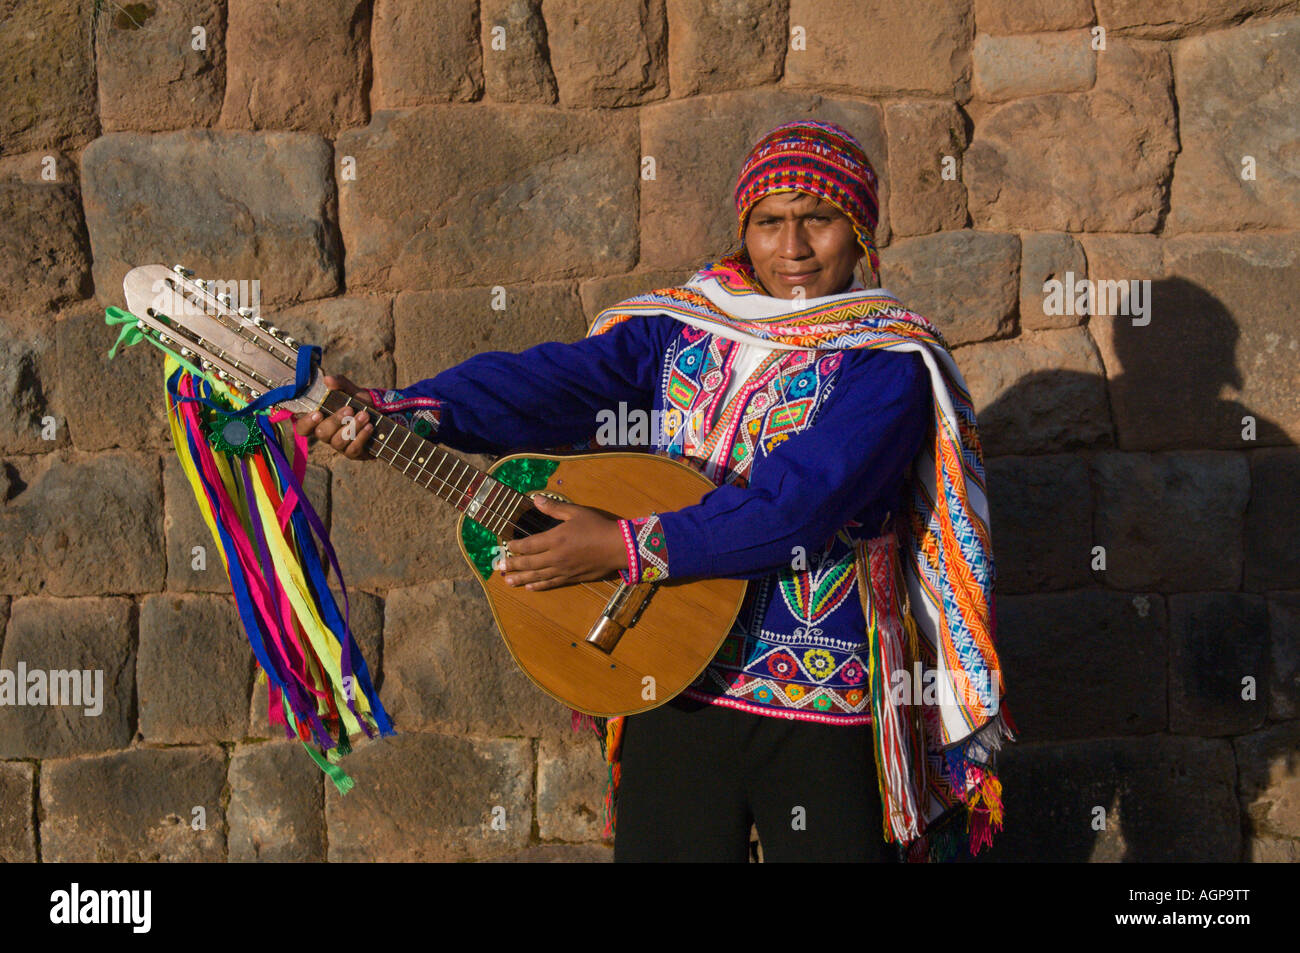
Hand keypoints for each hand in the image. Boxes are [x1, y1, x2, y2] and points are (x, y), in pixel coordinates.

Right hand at [292, 374, 376, 459]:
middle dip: (335, 420)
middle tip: (350, 409)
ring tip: (365, 415)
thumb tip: (328, 379)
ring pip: (338, 441)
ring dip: (352, 427)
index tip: (317, 413)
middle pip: (321, 433)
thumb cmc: (360, 404)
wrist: (381, 415)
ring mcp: (339, 445)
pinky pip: (352, 450)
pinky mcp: (353, 453)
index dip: (306, 423)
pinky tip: (369, 427)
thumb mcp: (352, 391)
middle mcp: (327, 435)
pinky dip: (361, 437)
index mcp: (320, 420)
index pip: (303, 428)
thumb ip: (340, 384)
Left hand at [497, 495, 628, 590]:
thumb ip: (554, 508)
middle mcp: (556, 557)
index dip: (515, 547)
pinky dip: (539, 586)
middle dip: (513, 565)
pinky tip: (530, 587)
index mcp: (555, 539)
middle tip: (499, 567)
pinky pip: (551, 583)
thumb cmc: (598, 526)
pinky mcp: (571, 578)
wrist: (618, 547)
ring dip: (520, 578)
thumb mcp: (576, 512)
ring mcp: (563, 570)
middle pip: (529, 563)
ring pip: (537, 576)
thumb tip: (536, 499)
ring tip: (508, 581)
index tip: (507, 546)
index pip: (528, 545)